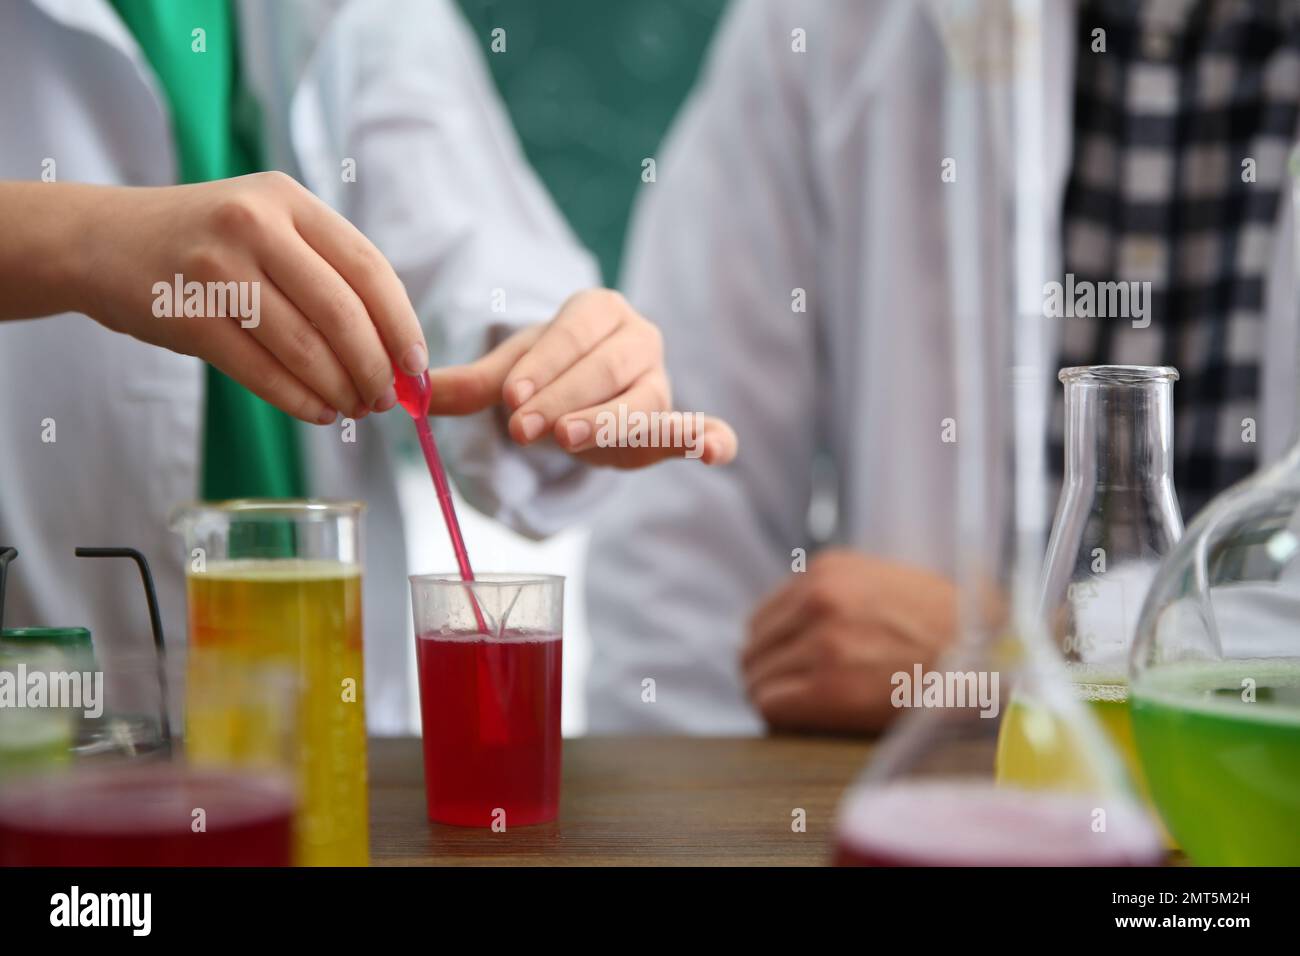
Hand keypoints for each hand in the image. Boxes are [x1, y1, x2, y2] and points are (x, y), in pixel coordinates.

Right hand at [74, 173, 427, 422]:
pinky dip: (299, 400)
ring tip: (354, 409)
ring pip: (305, 347)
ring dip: (340, 390)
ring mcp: (217, 268)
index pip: (369, 268)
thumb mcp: (267, 225)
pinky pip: (261, 371)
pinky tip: (318, 413)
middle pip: (343, 313)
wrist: (101, 241)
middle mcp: (255, 224)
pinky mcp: (187, 314)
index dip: (401, 324)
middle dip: (374, 367)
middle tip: (385, 398)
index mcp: (288, 199)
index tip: (416, 366)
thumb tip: (394, 350)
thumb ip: (327, 272)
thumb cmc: (206, 244)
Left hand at [423, 289, 737, 466]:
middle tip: (524, 429)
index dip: (544, 365)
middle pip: (606, 367)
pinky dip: (708, 438)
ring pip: (640, 402)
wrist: (579, 397)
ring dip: (607, 421)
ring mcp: (659, 380)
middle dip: (564, 397)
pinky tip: (718, 451)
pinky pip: (692, 429)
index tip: (511, 398)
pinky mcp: (671, 423)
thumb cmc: (546, 376)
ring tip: (570, 437)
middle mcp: (638, 337)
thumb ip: (466, 386)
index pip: (573, 333)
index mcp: (598, 310)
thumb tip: (409, 395)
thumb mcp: (507, 376)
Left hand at [740, 550, 957, 733]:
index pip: (764, 617)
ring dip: (773, 696)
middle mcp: (818, 601)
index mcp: (828, 571)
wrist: (989, 655)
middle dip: (767, 671)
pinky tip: (805, 718)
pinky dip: (781, 715)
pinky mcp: (829, 687)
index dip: (773, 647)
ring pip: (758, 678)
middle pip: (754, 647)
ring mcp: (822, 644)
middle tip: (789, 692)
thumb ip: (834, 594)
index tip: (785, 664)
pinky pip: (772, 705)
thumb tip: (792, 625)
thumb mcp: (883, 582)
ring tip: (802, 708)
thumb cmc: (946, 625)